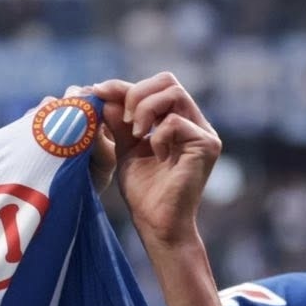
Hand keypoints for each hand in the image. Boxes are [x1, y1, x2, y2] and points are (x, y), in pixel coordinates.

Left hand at [83, 74, 221, 248]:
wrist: (158, 224)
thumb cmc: (144, 193)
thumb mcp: (125, 149)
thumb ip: (120, 121)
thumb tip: (106, 92)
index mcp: (178, 121)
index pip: (155, 87)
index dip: (125, 86)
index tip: (98, 92)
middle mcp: (195, 122)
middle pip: (168, 81)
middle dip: (137, 93)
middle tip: (124, 119)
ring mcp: (204, 133)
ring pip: (174, 93)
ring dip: (146, 109)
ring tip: (135, 134)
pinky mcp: (207, 145)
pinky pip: (175, 122)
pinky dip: (157, 135)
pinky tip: (155, 154)